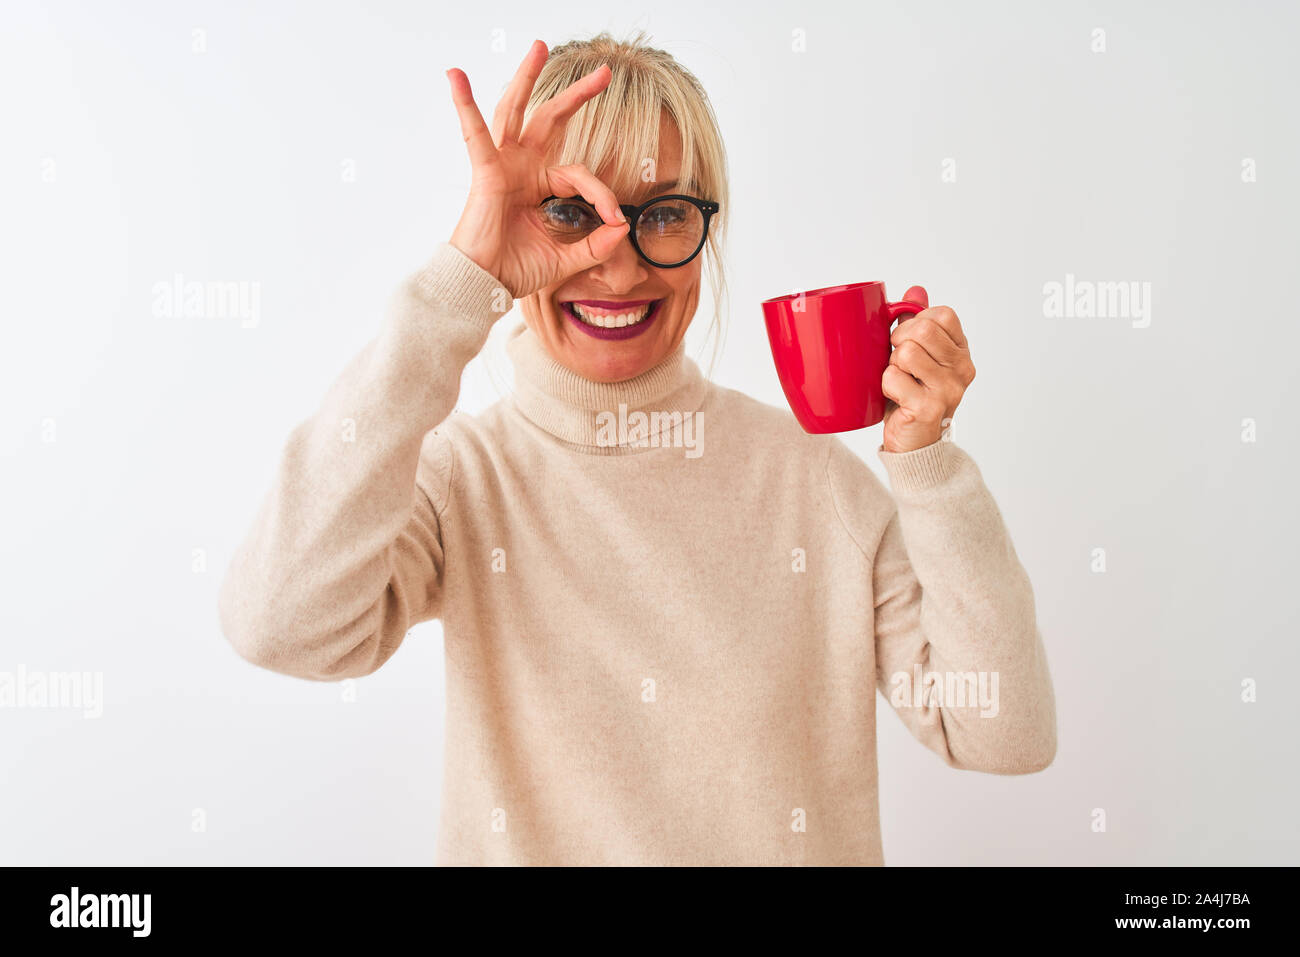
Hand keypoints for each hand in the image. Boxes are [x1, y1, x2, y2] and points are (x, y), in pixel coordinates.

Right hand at [444, 39, 630, 299]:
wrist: (483, 285)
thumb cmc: (515, 270)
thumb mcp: (567, 258)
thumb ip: (596, 245)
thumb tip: (623, 228)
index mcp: (540, 185)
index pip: (580, 174)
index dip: (602, 193)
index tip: (615, 218)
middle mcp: (522, 168)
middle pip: (549, 119)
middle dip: (577, 95)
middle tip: (604, 73)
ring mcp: (503, 166)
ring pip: (516, 111)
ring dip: (526, 77)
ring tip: (539, 47)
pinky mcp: (485, 172)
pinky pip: (474, 134)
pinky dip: (464, 105)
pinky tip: (455, 76)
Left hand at [880, 288, 976, 452]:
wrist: (913, 443)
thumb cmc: (911, 396)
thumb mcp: (917, 355)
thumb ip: (917, 322)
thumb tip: (916, 290)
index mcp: (962, 352)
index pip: (943, 315)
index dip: (917, 320)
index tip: (908, 339)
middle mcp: (963, 369)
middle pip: (923, 330)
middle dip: (898, 340)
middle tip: (897, 361)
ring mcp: (950, 389)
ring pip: (906, 352)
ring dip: (891, 365)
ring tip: (898, 381)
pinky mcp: (930, 407)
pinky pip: (893, 378)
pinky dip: (885, 385)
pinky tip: (894, 398)